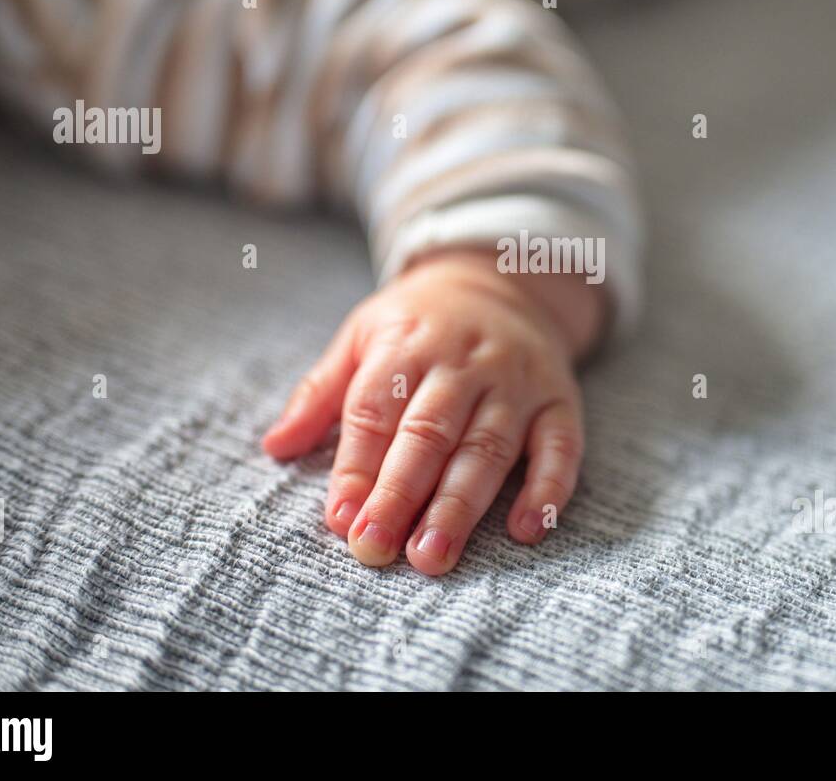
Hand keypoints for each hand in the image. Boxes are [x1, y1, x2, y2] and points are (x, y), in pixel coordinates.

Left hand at [262, 248, 604, 574]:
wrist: (502, 281)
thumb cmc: (419, 324)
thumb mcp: (361, 336)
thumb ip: (320, 394)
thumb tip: (275, 446)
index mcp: (406, 345)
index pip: (376, 411)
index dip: (356, 466)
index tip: (341, 519)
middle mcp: (464, 363)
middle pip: (430, 434)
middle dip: (400, 494)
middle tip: (376, 548)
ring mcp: (516, 382)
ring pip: (488, 447)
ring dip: (460, 505)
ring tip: (433, 554)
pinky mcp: (559, 400)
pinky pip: (560, 445)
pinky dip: (548, 488)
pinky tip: (526, 529)